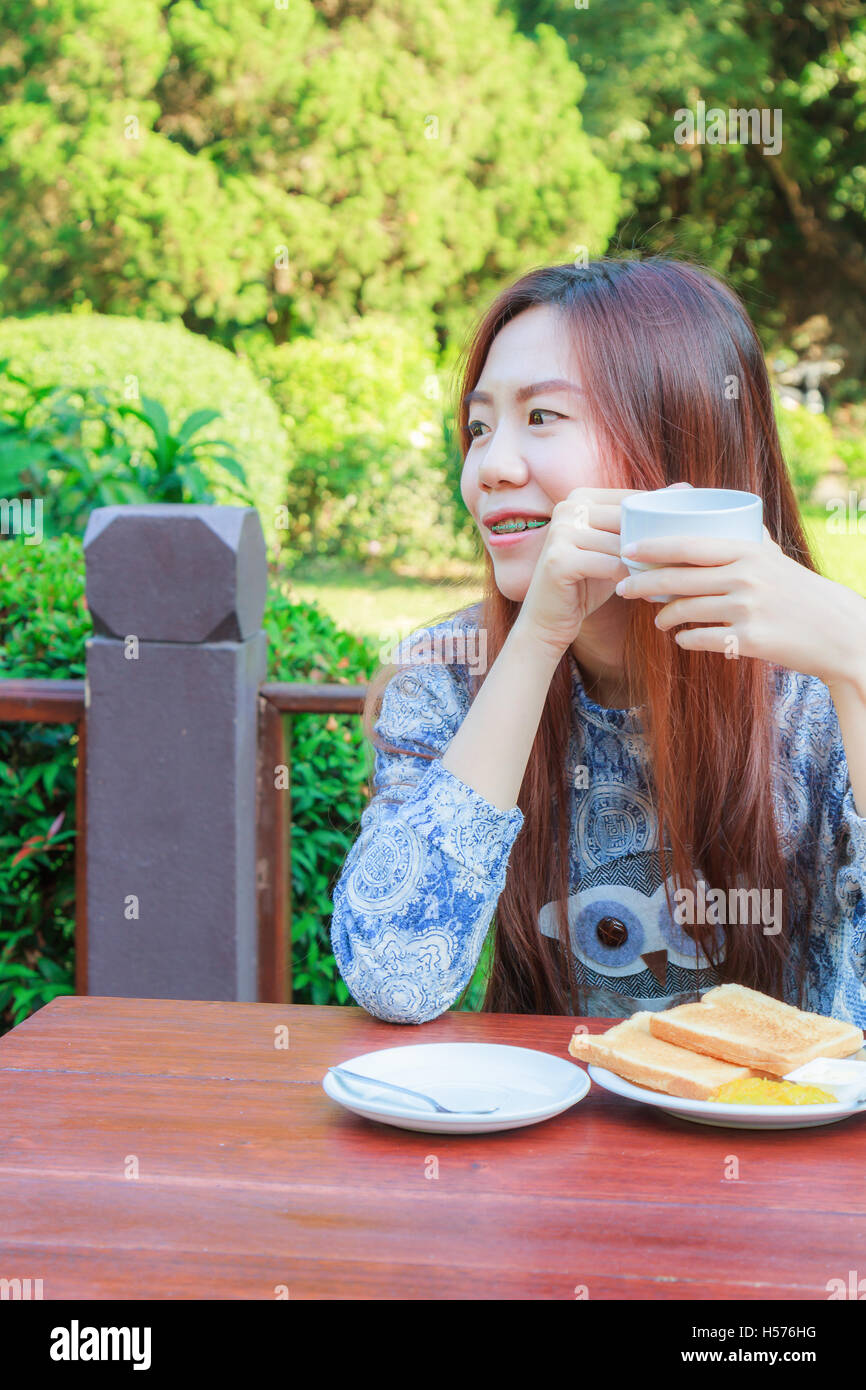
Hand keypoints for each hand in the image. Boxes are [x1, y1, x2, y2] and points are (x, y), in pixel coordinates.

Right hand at [513, 483, 689, 659]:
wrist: (548, 619)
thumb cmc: (586, 582)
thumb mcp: (616, 548)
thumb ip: (641, 520)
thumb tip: (686, 486)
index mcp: (580, 497)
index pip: (632, 500)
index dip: (657, 522)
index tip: (682, 542)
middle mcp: (567, 507)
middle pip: (627, 521)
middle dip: (655, 544)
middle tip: (680, 564)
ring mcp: (560, 531)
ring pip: (621, 544)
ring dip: (645, 565)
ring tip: (664, 580)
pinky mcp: (558, 559)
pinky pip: (609, 565)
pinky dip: (628, 579)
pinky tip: (639, 592)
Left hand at [615, 523, 865, 686]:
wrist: (836, 631)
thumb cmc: (801, 592)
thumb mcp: (776, 557)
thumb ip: (748, 537)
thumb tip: (722, 515)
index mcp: (748, 552)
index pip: (688, 545)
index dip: (653, 548)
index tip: (627, 551)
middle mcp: (745, 577)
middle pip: (677, 579)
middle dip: (643, 584)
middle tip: (624, 589)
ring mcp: (746, 609)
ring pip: (685, 611)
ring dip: (663, 616)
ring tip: (658, 620)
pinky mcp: (749, 640)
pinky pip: (701, 639)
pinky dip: (685, 640)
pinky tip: (681, 639)